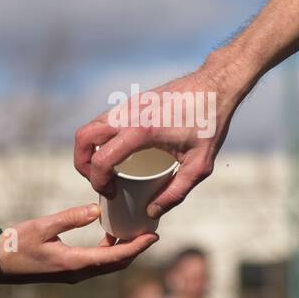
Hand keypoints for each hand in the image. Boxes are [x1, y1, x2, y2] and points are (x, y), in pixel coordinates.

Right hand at [0, 205, 157, 284]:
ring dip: (123, 251)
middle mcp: (77, 273)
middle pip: (116, 265)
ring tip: (134, 230)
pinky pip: (97, 263)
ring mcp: (73, 274)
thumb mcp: (42, 226)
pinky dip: (110, 251)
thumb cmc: (16, 244)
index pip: (114, 258)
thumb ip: (70, 218)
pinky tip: (111, 234)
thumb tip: (97, 210)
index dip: (136, 248)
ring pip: (108, 266)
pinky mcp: (69, 271)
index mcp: (73, 263)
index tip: (153, 237)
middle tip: (150, 231)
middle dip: (136, 249)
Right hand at [73, 55, 244, 217]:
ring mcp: (128, 105)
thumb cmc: (210, 124)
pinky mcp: (132, 102)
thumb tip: (151, 211)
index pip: (101, 159)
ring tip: (108, 171)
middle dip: (82, 165)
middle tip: (99, 182)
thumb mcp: (199, 165)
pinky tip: (120, 154)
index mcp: (141, 130)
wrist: (216, 86)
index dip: (98, 182)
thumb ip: (176, 192)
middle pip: (83, 138)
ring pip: (91, 127)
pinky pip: (105, 121)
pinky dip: (101, 139)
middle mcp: (128, 114)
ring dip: (90, 151)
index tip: (111, 194)